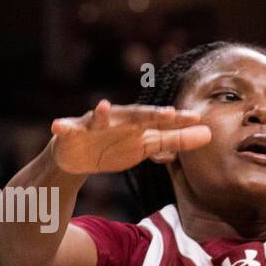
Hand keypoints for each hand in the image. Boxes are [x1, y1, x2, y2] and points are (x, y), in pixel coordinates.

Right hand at [49, 100, 211, 174]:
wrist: (78, 158)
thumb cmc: (116, 146)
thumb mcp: (147, 146)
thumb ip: (176, 140)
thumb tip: (209, 134)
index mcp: (136, 125)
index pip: (159, 122)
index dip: (176, 121)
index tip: (195, 118)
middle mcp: (116, 121)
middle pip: (134, 117)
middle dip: (150, 115)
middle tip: (168, 114)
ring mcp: (92, 125)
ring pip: (97, 118)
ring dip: (100, 113)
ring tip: (102, 106)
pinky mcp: (69, 134)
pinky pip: (65, 129)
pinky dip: (62, 127)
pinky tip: (57, 125)